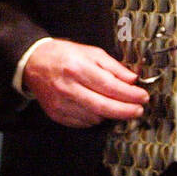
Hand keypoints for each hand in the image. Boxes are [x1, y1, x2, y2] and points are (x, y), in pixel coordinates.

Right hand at [22, 39, 147, 127]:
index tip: (143, 97)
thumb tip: (132, 79)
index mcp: (78, 68)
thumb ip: (113, 66)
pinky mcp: (56, 114)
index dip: (129, 94)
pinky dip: (95, 118)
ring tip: (119, 107)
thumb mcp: (91, 52)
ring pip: (95, 117)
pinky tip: (99, 110)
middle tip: (139, 110)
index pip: (109, 86)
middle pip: (104, 106)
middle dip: (125, 110)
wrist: (33, 63)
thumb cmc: (64, 55)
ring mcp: (60, 103)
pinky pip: (83, 123)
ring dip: (111, 114)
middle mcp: (68, 87)